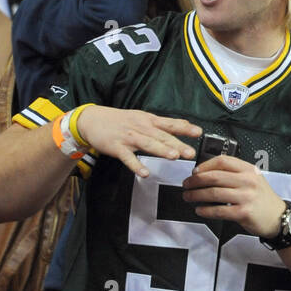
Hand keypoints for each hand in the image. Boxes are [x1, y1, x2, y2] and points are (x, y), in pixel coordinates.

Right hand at [77, 106, 201, 178]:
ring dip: (161, 150)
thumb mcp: (142, 117)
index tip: (198, 132)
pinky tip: (144, 173)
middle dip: (177, 144)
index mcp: (148, 120)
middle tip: (190, 152)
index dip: (184, 128)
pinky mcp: (117, 147)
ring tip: (174, 157)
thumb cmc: (120, 120)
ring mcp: (129, 137)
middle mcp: (141, 127)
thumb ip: (162, 124)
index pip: (170, 124)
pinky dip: (136, 165)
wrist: (91, 120)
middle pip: (161, 136)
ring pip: (147, 144)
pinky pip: (128, 158)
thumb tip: (185, 125)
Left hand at [181, 155, 286, 236]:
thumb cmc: (262, 199)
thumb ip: (235, 174)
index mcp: (249, 170)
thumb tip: (206, 173)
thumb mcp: (253, 179)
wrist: (278, 217)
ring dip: (196, 195)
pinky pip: (218, 210)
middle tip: (186, 185)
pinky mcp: (243, 212)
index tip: (194, 172)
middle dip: (195, 181)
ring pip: (213, 193)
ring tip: (189, 197)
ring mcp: (246, 197)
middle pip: (214, 177)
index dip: (204, 165)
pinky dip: (205, 210)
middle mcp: (248, 181)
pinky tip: (200, 210)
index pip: (222, 161)